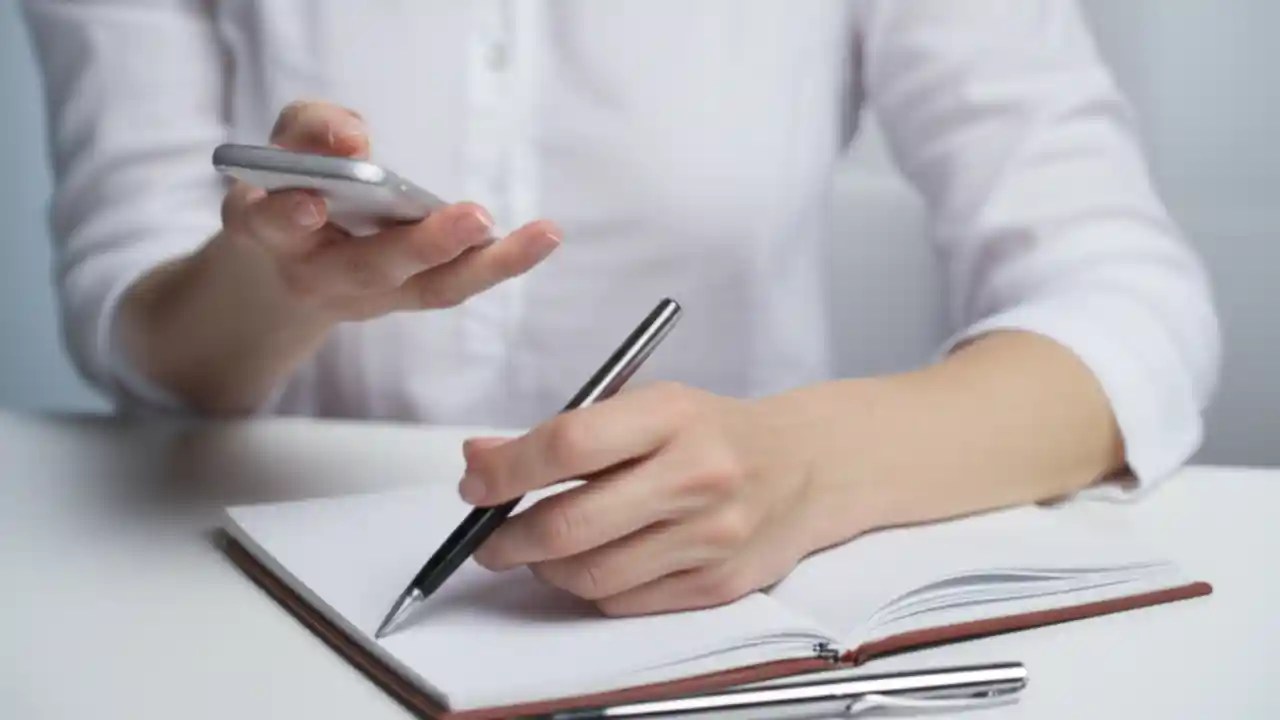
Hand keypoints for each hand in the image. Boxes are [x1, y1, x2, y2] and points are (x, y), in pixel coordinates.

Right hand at [218, 100, 560, 323]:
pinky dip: (496, 264)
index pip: (270, 225)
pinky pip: (454, 286)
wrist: (290, 263)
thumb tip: (352, 140)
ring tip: (543, 234)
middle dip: (423, 245)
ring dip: (488, 264)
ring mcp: (368, 296)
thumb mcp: (287, 144)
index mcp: (270, 230)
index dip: (288, 216)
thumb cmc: (292, 183)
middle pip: (370, 268)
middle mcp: (318, 276)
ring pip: (430, 289)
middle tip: (474, 216)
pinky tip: (539, 238)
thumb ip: (311, 131)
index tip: (311, 203)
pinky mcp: (407, 298)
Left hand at [460, 382, 848, 615]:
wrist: (806, 467)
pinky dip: (592, 590)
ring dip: (545, 570)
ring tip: (539, 553)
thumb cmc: (711, 433)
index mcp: (671, 416)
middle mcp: (696, 475)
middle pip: (571, 524)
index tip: (476, 484)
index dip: (506, 470)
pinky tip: (593, 565)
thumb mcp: (648, 407)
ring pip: (592, 575)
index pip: (568, 444)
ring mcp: (711, 536)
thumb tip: (478, 458)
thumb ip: (568, 432)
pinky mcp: (719, 583)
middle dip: (508, 539)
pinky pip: (625, 602)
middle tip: (488, 541)